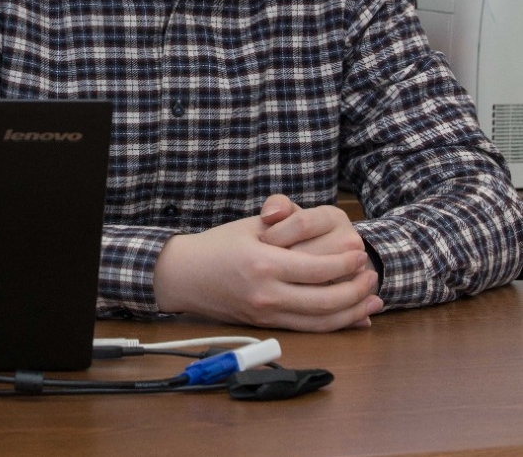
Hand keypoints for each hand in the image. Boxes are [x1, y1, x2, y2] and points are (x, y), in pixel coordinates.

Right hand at [152, 196, 381, 331]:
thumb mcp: (252, 226)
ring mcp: (266, 314)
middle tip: (372, 276)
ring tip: (370, 299)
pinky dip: (334, 324)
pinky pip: (308, 329)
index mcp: (263, 264)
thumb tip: (327, 242)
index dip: (344, 264)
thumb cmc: (219, 244)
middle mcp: (266, 293)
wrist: (185, 275)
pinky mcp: (266, 324)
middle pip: (324, 301)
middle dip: (355, 290)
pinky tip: (352, 316)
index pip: (316, 269)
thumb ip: (288, 228)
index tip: (361, 252)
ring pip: (320, 322)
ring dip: (351, 312)